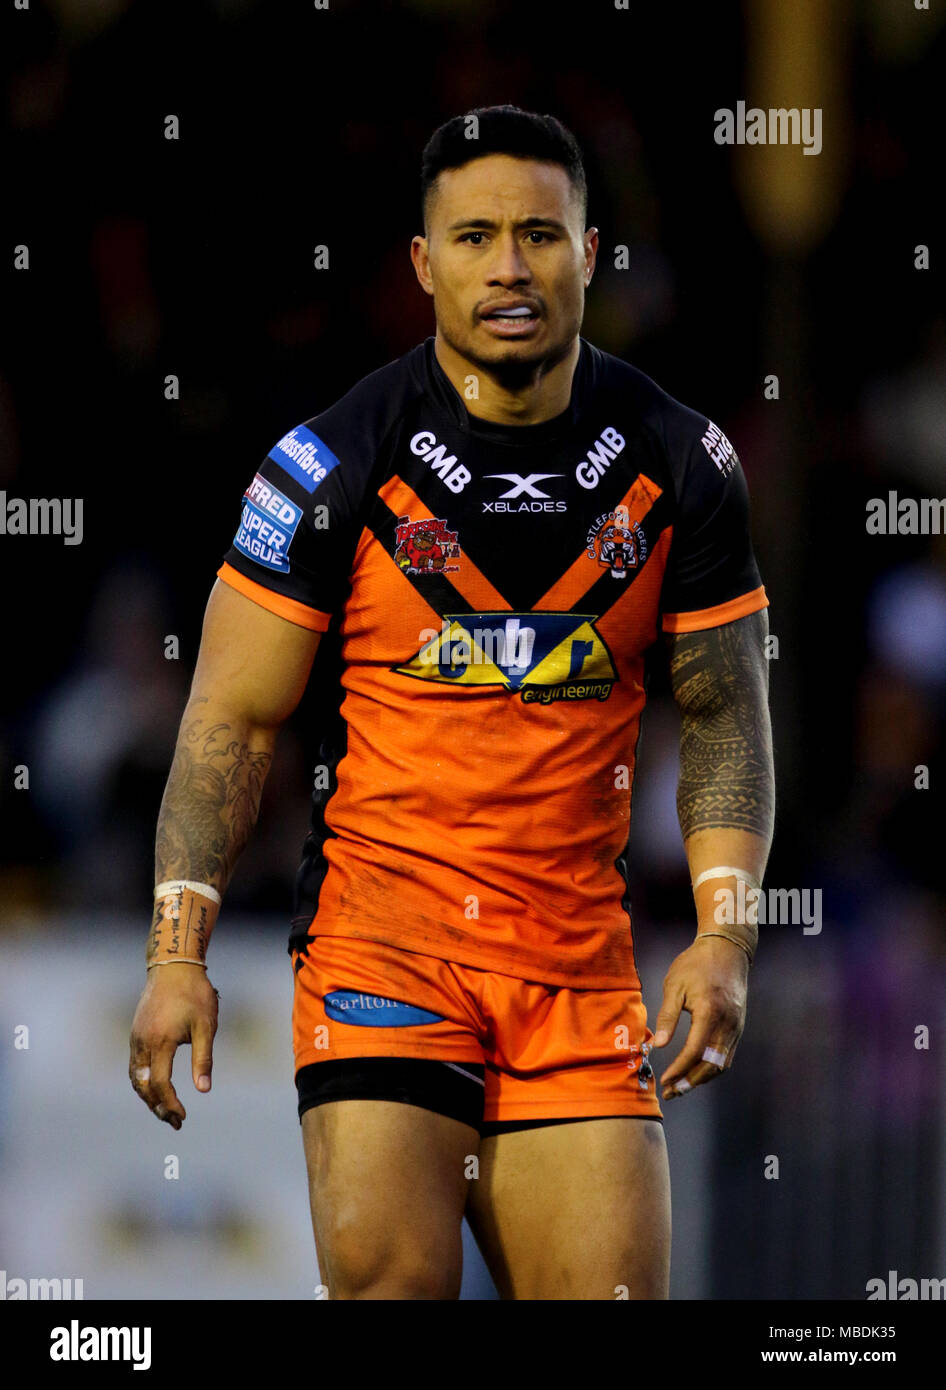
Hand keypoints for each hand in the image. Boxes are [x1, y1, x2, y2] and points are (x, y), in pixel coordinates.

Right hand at [129, 964, 218, 1128]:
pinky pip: (134, 1065)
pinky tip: (155, 1087)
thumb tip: (204, 1090)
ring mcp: (136, 1038)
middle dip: (157, 1107)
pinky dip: (143, 1082)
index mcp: (160, 1042)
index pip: (161, 1084)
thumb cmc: (195, 994)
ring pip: (136, 1077)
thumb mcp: (206, 1026)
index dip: (171, 1103)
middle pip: (144, 1086)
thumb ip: (203, 1059)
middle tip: (175, 1121)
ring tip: (165, 1110)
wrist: (174, 966)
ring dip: (148, 1097)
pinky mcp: (135, 1033)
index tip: (183, 1116)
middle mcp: (142, 1043)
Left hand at [651, 936, 747, 1098]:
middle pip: (711, 1065)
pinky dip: (711, 1067)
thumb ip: (667, 1016)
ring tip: (681, 1087)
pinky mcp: (738, 1027)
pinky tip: (696, 1070)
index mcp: (710, 1012)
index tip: (664, 1081)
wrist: (727, 949)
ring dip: (701, 1079)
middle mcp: (728, 1024)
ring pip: (722, 1064)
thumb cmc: (697, 964)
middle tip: (671, 1092)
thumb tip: (657, 1045)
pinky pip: (726, 1055)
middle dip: (690, 1082)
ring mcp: (737, 1027)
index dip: (678, 1070)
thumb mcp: (674, 985)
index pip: (694, 1052)